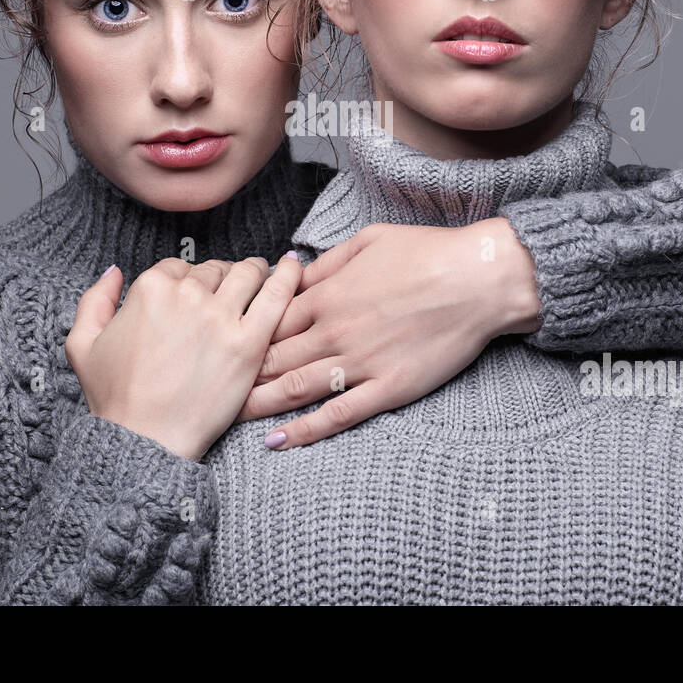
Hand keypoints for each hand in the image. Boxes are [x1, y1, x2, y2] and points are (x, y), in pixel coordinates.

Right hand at [66, 254, 302, 460]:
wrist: (144, 441)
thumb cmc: (114, 398)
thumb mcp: (82, 344)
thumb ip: (95, 299)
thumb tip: (115, 271)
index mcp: (150, 288)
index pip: (180, 265)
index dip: (189, 279)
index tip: (197, 294)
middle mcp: (187, 295)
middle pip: (215, 268)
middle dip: (222, 277)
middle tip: (230, 292)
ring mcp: (220, 317)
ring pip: (248, 273)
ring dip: (255, 271)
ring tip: (262, 277)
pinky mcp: (249, 342)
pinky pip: (277, 295)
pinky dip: (288, 275)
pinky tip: (294, 265)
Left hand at [234, 219, 541, 448]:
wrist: (478, 278)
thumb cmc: (427, 252)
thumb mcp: (367, 240)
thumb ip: (325, 264)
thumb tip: (292, 275)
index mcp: (326, 294)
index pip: (267, 320)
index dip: (239, 335)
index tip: (216, 346)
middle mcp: (334, 331)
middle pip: (270, 359)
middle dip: (235, 375)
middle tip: (204, 389)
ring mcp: (359, 363)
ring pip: (294, 390)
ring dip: (257, 406)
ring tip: (226, 419)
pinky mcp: (387, 388)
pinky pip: (337, 414)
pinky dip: (305, 430)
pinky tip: (279, 441)